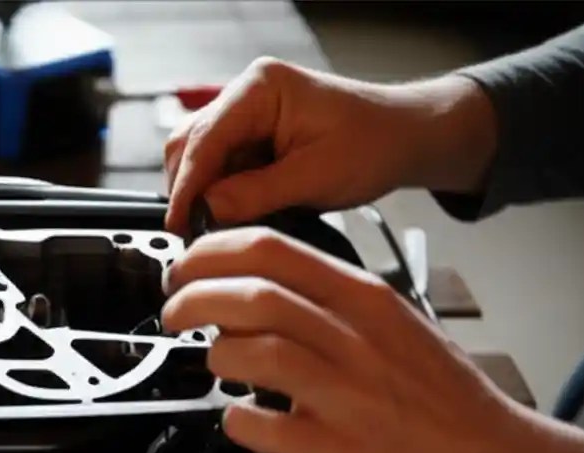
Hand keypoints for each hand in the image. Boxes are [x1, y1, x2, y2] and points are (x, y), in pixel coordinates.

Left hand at [160, 226, 516, 452]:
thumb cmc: (433, 390)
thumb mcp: (390, 318)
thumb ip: (325, 296)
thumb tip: (249, 280)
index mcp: (363, 298)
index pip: (269, 250)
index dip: (209, 253)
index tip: (185, 266)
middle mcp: (353, 338)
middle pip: (250, 296)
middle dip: (193, 298)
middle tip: (175, 310)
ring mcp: (343, 393)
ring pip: (252, 353)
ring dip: (215, 355)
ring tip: (212, 361)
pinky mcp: (332, 447)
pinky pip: (260, 426)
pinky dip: (237, 420)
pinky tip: (240, 418)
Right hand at [162, 57, 496, 234]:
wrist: (405, 138)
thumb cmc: (374, 144)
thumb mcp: (315, 177)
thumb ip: (255, 194)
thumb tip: (205, 211)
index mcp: (260, 88)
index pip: (204, 139)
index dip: (187, 186)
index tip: (178, 224)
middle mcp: (245, 95)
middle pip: (189, 144)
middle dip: (189, 190)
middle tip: (194, 233)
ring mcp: (245, 116)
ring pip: (200, 158)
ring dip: (205, 194)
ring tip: (217, 228)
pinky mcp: (251, 137)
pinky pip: (220, 168)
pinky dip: (221, 194)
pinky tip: (233, 215)